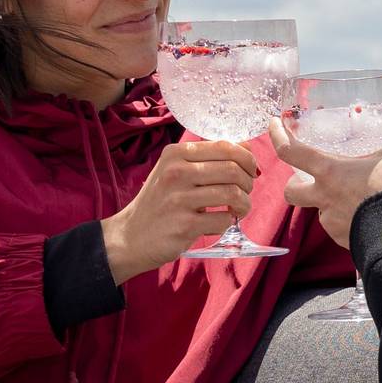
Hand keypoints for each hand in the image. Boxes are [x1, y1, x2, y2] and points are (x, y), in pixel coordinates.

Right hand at [101, 140, 258, 281]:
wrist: (130, 236)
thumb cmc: (159, 202)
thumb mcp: (173, 171)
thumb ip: (205, 159)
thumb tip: (246, 150)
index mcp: (176, 154)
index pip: (225, 146)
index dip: (248, 158)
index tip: (251, 170)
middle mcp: (176, 172)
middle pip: (233, 169)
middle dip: (248, 182)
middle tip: (246, 192)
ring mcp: (179, 199)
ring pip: (232, 194)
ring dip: (244, 204)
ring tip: (239, 209)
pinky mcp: (184, 225)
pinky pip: (223, 219)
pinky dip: (228, 222)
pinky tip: (219, 222)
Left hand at [268, 90, 381, 249]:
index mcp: (330, 172)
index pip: (290, 152)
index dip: (276, 136)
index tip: (273, 125)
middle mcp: (324, 198)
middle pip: (290, 192)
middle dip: (293, 184)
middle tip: (307, 176)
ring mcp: (333, 222)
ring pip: (318, 212)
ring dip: (327, 203)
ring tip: (350, 195)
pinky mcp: (345, 240)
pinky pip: (338, 229)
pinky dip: (346, 221)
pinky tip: (364, 215)